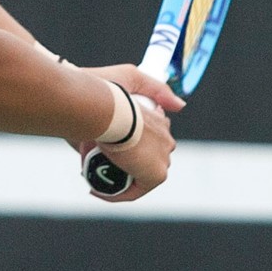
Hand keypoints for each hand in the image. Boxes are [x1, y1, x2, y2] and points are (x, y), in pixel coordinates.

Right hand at [76, 69, 178, 201]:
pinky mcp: (156, 174)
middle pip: (143, 157)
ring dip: (116, 176)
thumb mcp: (131, 77)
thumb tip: (180, 105)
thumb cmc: (108, 92)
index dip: (125, 144)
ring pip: (138, 173)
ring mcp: (163, 157)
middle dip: (121, 162)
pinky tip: (95, 190)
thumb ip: (156, 89)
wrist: (103, 108)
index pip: (147, 137)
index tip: (105, 145)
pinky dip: (116, 193)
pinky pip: (135, 191)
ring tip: (91, 174)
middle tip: (94, 160)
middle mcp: (166, 140)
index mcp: (159, 120)